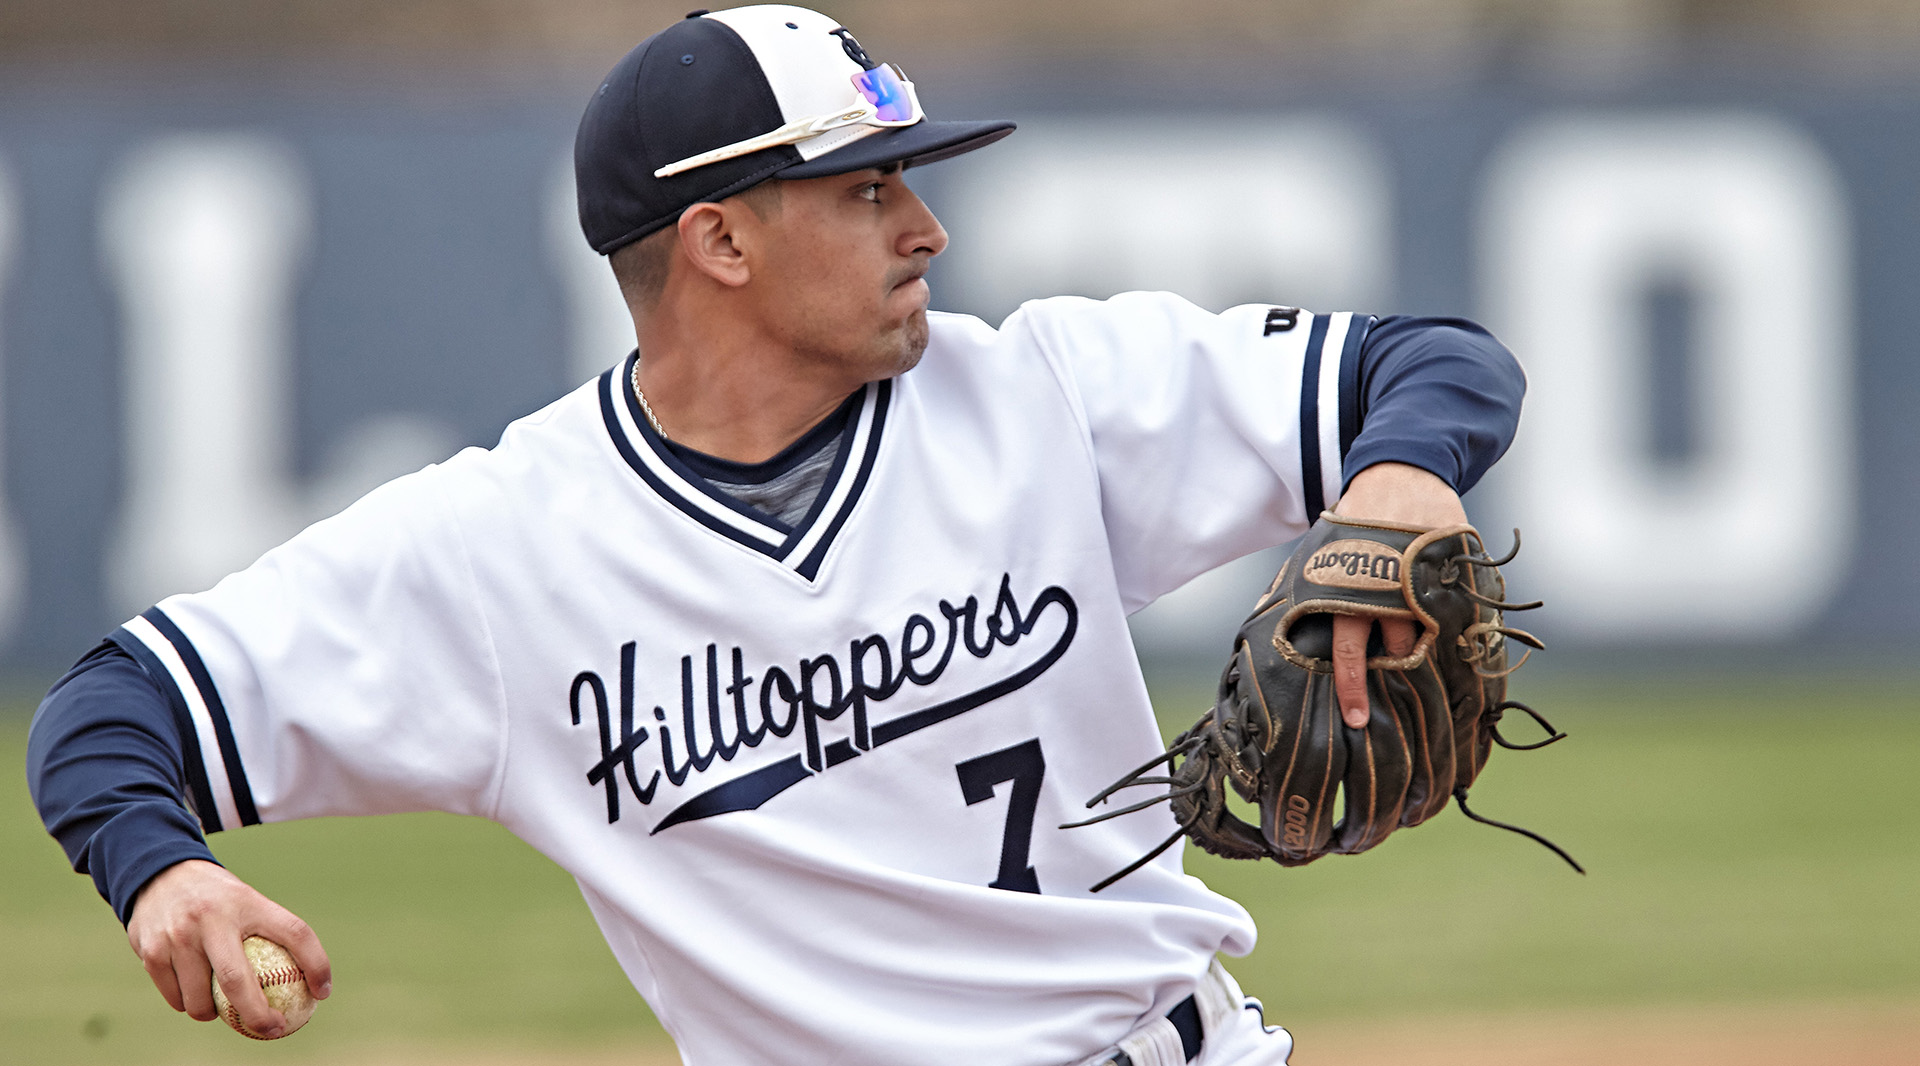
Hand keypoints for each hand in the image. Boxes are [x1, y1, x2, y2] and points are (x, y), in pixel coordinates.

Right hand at [126, 859, 331, 1036]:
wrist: (159, 873)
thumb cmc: (218, 899)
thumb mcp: (247, 902)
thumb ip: (270, 935)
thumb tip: (306, 984)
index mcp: (248, 902)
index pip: (294, 932)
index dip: (316, 964)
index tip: (322, 992)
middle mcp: (212, 917)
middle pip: (237, 982)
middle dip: (258, 1016)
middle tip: (274, 1029)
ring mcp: (179, 936)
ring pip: (201, 1001)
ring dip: (215, 1015)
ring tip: (222, 1009)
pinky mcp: (151, 952)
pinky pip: (176, 999)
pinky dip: (188, 1005)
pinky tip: (193, 995)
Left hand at [1327, 463, 1466, 727]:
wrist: (1400, 473)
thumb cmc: (1356, 519)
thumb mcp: (1325, 551)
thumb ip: (1316, 591)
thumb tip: (1278, 624)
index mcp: (1350, 589)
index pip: (1350, 650)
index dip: (1352, 688)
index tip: (1357, 720)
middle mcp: (1388, 589)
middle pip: (1397, 647)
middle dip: (1398, 663)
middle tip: (1400, 669)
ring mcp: (1424, 579)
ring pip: (1428, 632)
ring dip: (1425, 640)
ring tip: (1424, 637)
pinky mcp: (1453, 568)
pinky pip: (1459, 610)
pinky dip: (1456, 621)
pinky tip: (1452, 621)